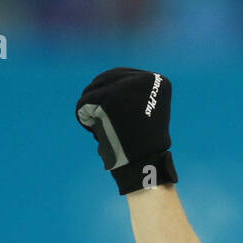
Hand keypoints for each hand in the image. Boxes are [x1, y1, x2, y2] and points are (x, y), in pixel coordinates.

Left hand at [76, 67, 176, 195]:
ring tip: (101, 127)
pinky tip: (94, 130)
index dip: (114, 97)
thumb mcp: (146, 112)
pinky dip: (84, 118)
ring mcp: (125, 86)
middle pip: (106, 79)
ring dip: (92, 109)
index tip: (118, 118)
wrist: (145, 164)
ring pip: (93, 90)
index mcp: (158, 81)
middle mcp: (144, 78)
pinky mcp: (108, 97)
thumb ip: (133, 95)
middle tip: (102, 122)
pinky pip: (83, 103)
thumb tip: (107, 80)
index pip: (123, 78)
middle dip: (100, 100)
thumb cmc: (145, 146)